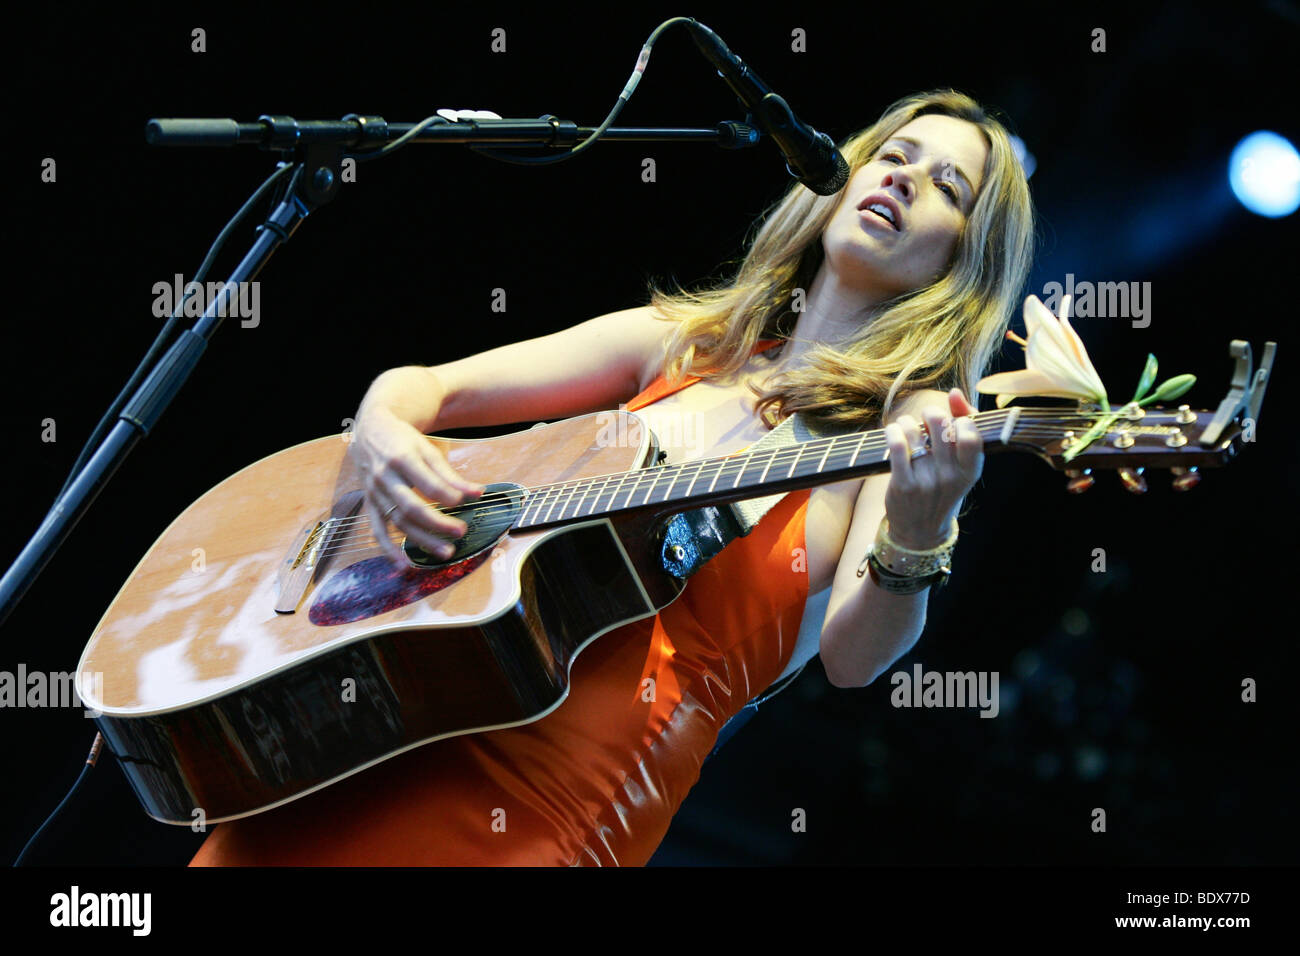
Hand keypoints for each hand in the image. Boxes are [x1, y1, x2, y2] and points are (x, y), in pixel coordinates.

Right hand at [349, 407, 483, 565]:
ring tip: (446, 552)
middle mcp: (385, 477)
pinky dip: (388, 550)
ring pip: (398, 522)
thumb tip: (478, 493)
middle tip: (461, 532)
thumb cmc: (403, 440)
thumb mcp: (427, 449)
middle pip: (411, 507)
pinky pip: (377, 530)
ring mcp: (375, 493)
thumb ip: (450, 474)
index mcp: (402, 458)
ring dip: (422, 540)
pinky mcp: (370, 504)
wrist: (370, 430)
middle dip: (437, 523)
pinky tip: (404, 565)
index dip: (447, 495)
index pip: (427, 483)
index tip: (465, 501)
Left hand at [882, 389, 983, 548]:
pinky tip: (893, 431)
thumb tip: (953, 393)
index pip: (970, 435)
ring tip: (907, 427)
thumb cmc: (944, 488)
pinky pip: (897, 446)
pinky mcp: (903, 485)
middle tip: (925, 418)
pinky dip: (893, 431)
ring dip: (908, 422)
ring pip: (914, 432)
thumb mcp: (962, 465)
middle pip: (940, 425)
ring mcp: (926, 482)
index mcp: (970, 471)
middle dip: (929, 413)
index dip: (960, 419)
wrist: (921, 531)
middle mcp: (950, 477)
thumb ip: (964, 425)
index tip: (951, 421)